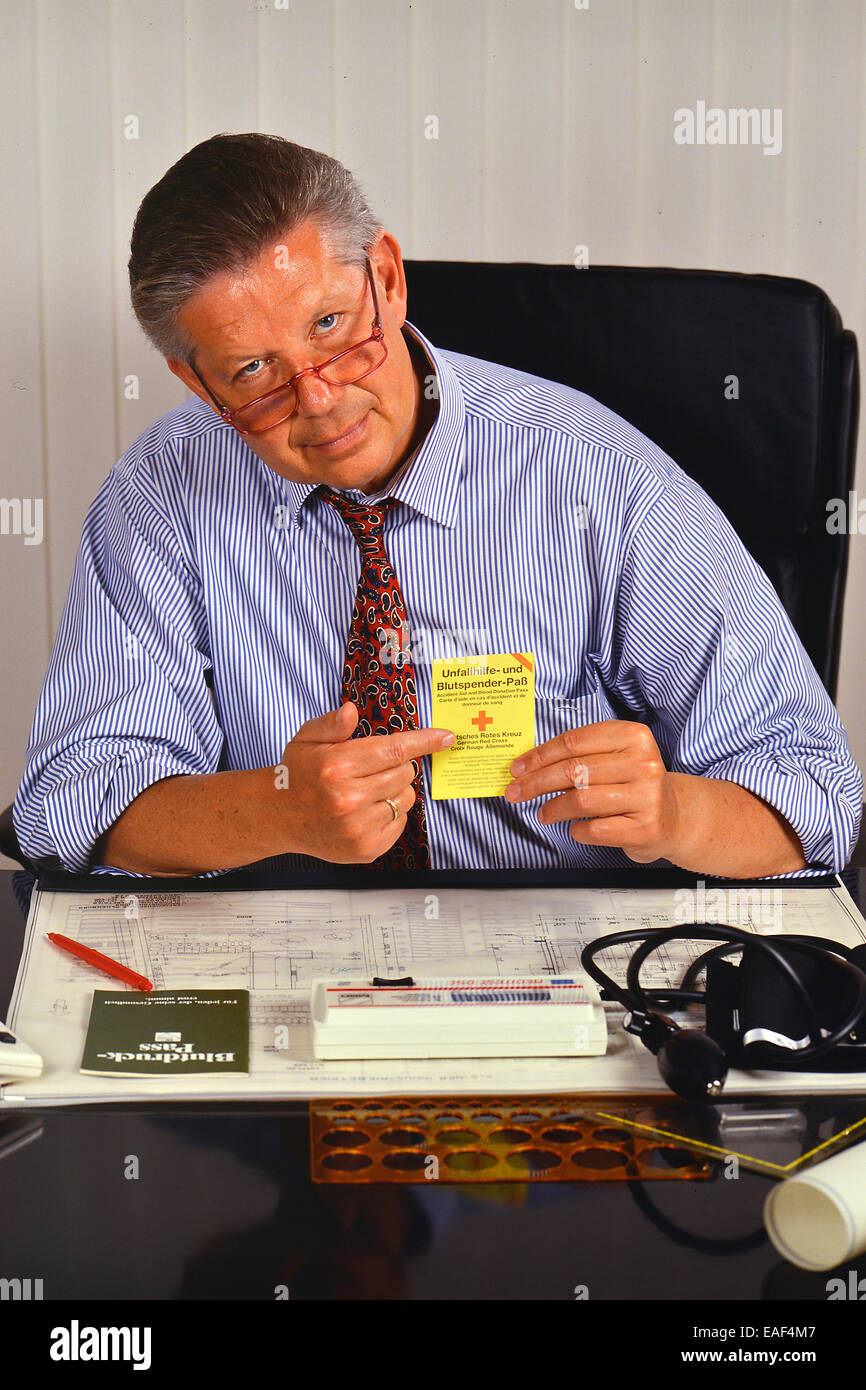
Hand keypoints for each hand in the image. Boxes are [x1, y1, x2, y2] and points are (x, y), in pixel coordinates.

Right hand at [276, 702, 453, 862]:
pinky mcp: (365, 848)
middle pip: (404, 773)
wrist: (277, 816)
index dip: (424, 741)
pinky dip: (391, 813)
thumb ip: (331, 724)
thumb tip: (351, 711)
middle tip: (373, 767)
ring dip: (396, 789)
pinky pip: (400, 822)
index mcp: (336, 767)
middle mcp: (348, 799)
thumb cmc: (297, 774)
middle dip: (397, 764)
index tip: (446, 737)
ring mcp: (358, 828)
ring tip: (368, 789)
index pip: (394, 750)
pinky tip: (367, 809)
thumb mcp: (306, 739)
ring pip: (406, 798)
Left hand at [505, 719, 680, 862]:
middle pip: (573, 770)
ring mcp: (647, 796)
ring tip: (544, 813)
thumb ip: (580, 756)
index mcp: (633, 736)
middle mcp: (644, 763)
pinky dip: (576, 830)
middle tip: (515, 792)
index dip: (539, 756)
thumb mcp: (615, 758)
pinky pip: (593, 830)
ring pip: (580, 800)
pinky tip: (575, 827)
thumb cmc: (634, 785)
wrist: (674, 817)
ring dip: (553, 809)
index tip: (517, 768)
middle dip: (536, 782)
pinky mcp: (644, 828)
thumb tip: (528, 766)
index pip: (574, 742)